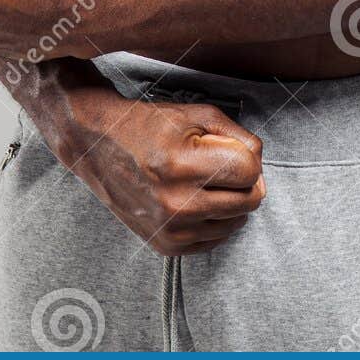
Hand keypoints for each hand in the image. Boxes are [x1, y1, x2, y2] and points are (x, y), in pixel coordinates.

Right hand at [49, 89, 265, 256]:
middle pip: (249, 201)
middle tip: (224, 165)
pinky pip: (216, 239)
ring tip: (205, 181)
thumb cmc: (150, 126)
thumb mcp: (196, 114)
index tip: (233, 150)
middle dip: (245, 180)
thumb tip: (260, 162)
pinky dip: (214, 220)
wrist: (99, 147)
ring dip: (230, 201)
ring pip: (236, 222)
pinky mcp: (166, 246)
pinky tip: (196, 199)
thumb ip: (238, 135)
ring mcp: (170, 229)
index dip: (249, 157)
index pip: (249, 171)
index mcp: (182, 164)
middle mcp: (176, 203)